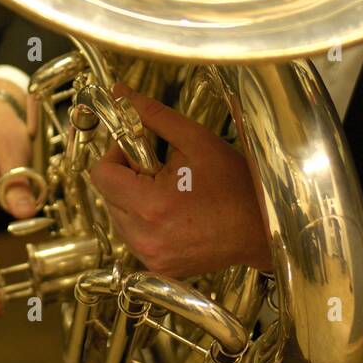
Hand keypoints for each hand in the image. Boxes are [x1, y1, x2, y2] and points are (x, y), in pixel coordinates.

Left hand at [89, 85, 270, 279]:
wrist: (262, 228)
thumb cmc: (235, 185)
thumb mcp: (195, 140)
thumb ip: (153, 116)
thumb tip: (121, 95)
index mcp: (151, 205)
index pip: (100, 175)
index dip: (116, 155)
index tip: (140, 149)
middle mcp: (144, 237)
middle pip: (106, 195)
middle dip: (127, 176)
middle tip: (161, 169)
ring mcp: (150, 256)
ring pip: (118, 216)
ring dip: (134, 199)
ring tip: (171, 191)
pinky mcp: (158, 268)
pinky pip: (133, 236)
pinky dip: (145, 221)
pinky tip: (174, 211)